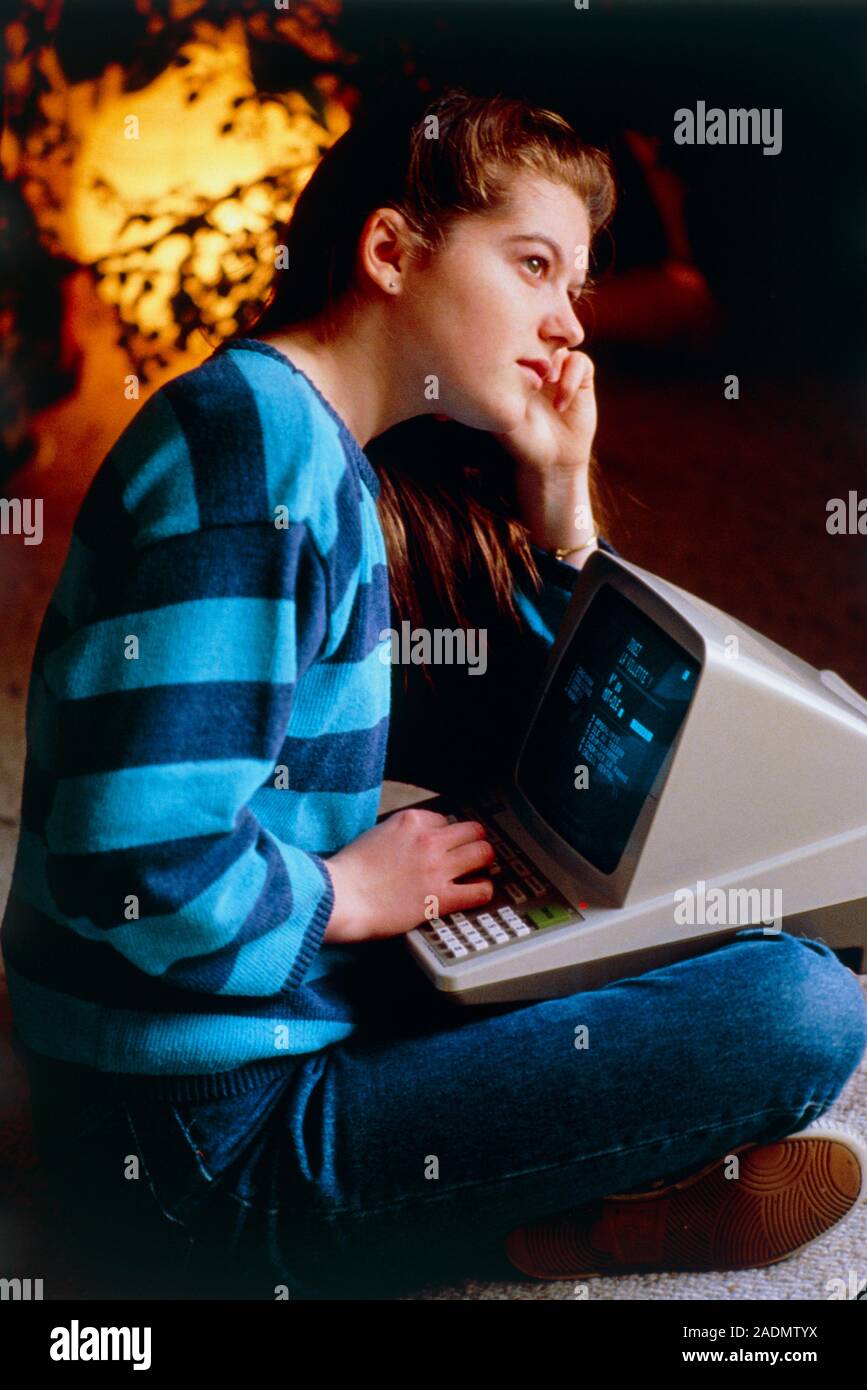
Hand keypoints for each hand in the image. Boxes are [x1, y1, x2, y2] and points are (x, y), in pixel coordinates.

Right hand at [323, 807, 495, 942]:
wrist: (340, 897)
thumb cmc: (348, 872)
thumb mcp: (375, 836)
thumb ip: (399, 836)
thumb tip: (412, 846)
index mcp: (411, 821)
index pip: (445, 819)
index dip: (447, 834)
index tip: (447, 844)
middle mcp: (429, 839)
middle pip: (473, 831)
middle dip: (474, 842)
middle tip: (474, 854)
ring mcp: (438, 867)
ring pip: (483, 854)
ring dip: (484, 862)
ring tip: (480, 870)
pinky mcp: (441, 896)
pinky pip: (480, 890)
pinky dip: (484, 890)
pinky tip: (477, 892)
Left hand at [493, 348, 597, 477]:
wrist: (551, 460)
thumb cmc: (521, 440)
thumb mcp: (503, 413)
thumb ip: (502, 386)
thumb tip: (499, 359)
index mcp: (514, 365)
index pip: (513, 337)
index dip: (512, 342)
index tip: (509, 362)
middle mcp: (536, 361)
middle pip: (537, 332)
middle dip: (534, 343)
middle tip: (531, 365)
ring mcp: (559, 367)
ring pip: (558, 343)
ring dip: (552, 361)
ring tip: (546, 382)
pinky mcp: (581, 376)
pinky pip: (579, 362)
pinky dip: (570, 379)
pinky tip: (560, 404)